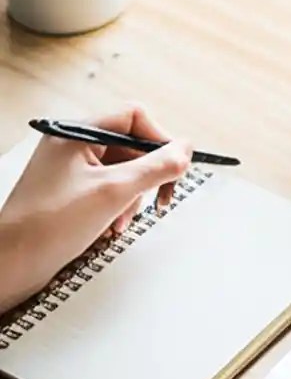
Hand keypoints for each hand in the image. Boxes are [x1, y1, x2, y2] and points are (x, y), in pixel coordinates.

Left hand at [0, 106, 192, 311]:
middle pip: (132, 146)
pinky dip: (118, 207)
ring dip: (133, 197)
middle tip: (159, 199)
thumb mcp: (115, 192)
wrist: (14, 260)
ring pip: (124, 171)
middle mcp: (73, 145)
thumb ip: (156, 167)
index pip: (134, 117)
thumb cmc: (49, 225)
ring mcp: (71, 168)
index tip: (175, 167)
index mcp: (77, 134)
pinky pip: (110, 189)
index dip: (160, 140)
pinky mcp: (72, 190)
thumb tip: (185, 150)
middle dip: (147, 176)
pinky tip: (111, 225)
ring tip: (122, 220)